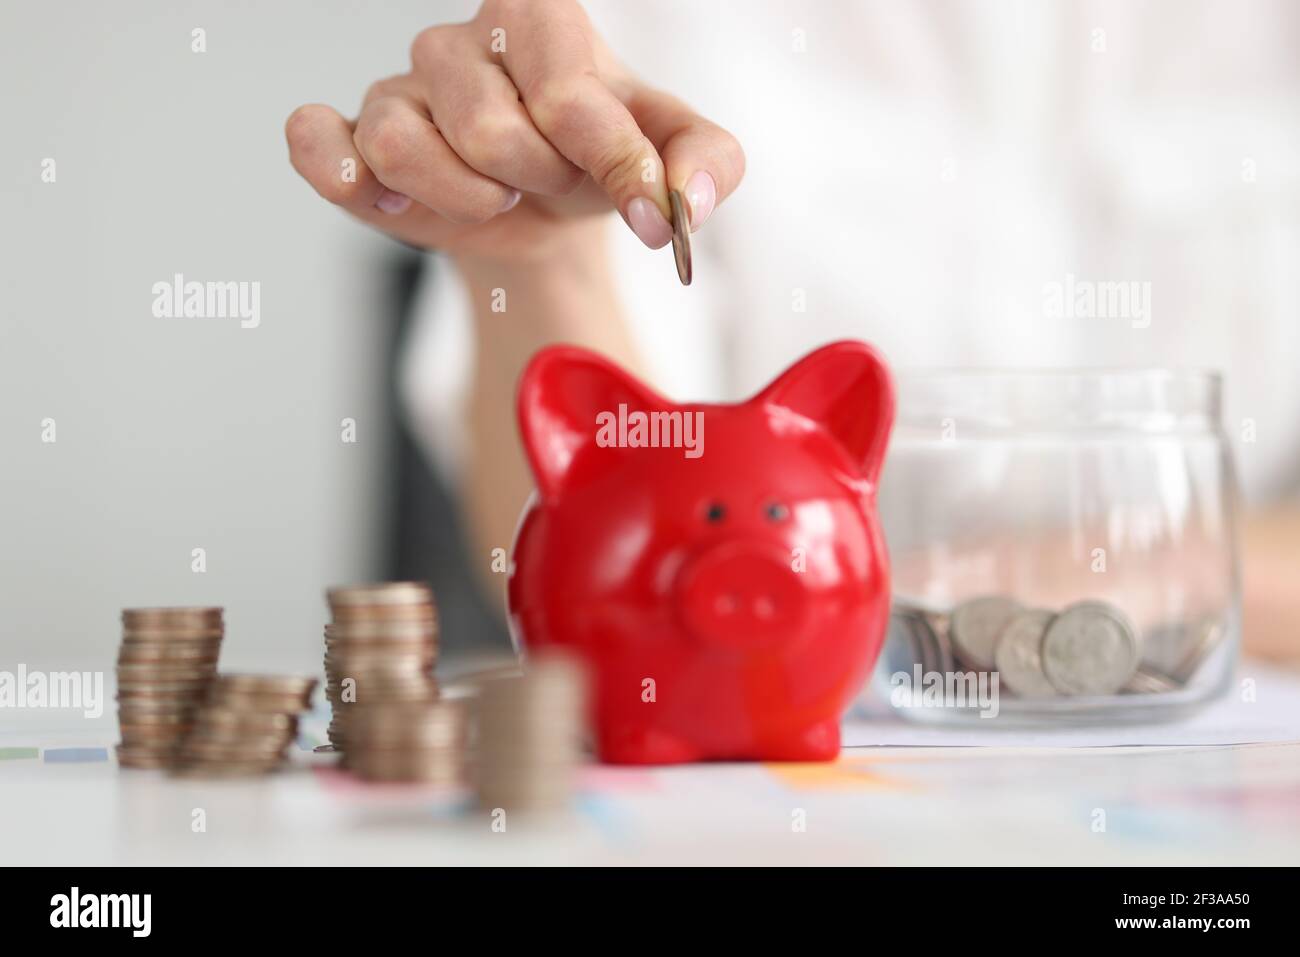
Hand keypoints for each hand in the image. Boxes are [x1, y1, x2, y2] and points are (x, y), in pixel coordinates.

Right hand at [285, 0, 744, 264]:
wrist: (547, 208)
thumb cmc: (601, 163)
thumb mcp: (673, 156)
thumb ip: (707, 163)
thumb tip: (682, 206)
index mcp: (539, 17)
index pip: (565, 91)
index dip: (609, 160)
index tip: (645, 207)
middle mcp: (460, 41)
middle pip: (487, 129)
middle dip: (537, 180)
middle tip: (552, 181)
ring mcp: (399, 89)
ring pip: (402, 145)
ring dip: (464, 198)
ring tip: (496, 194)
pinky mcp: (355, 141)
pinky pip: (320, 143)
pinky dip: (338, 169)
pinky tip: (383, 193)